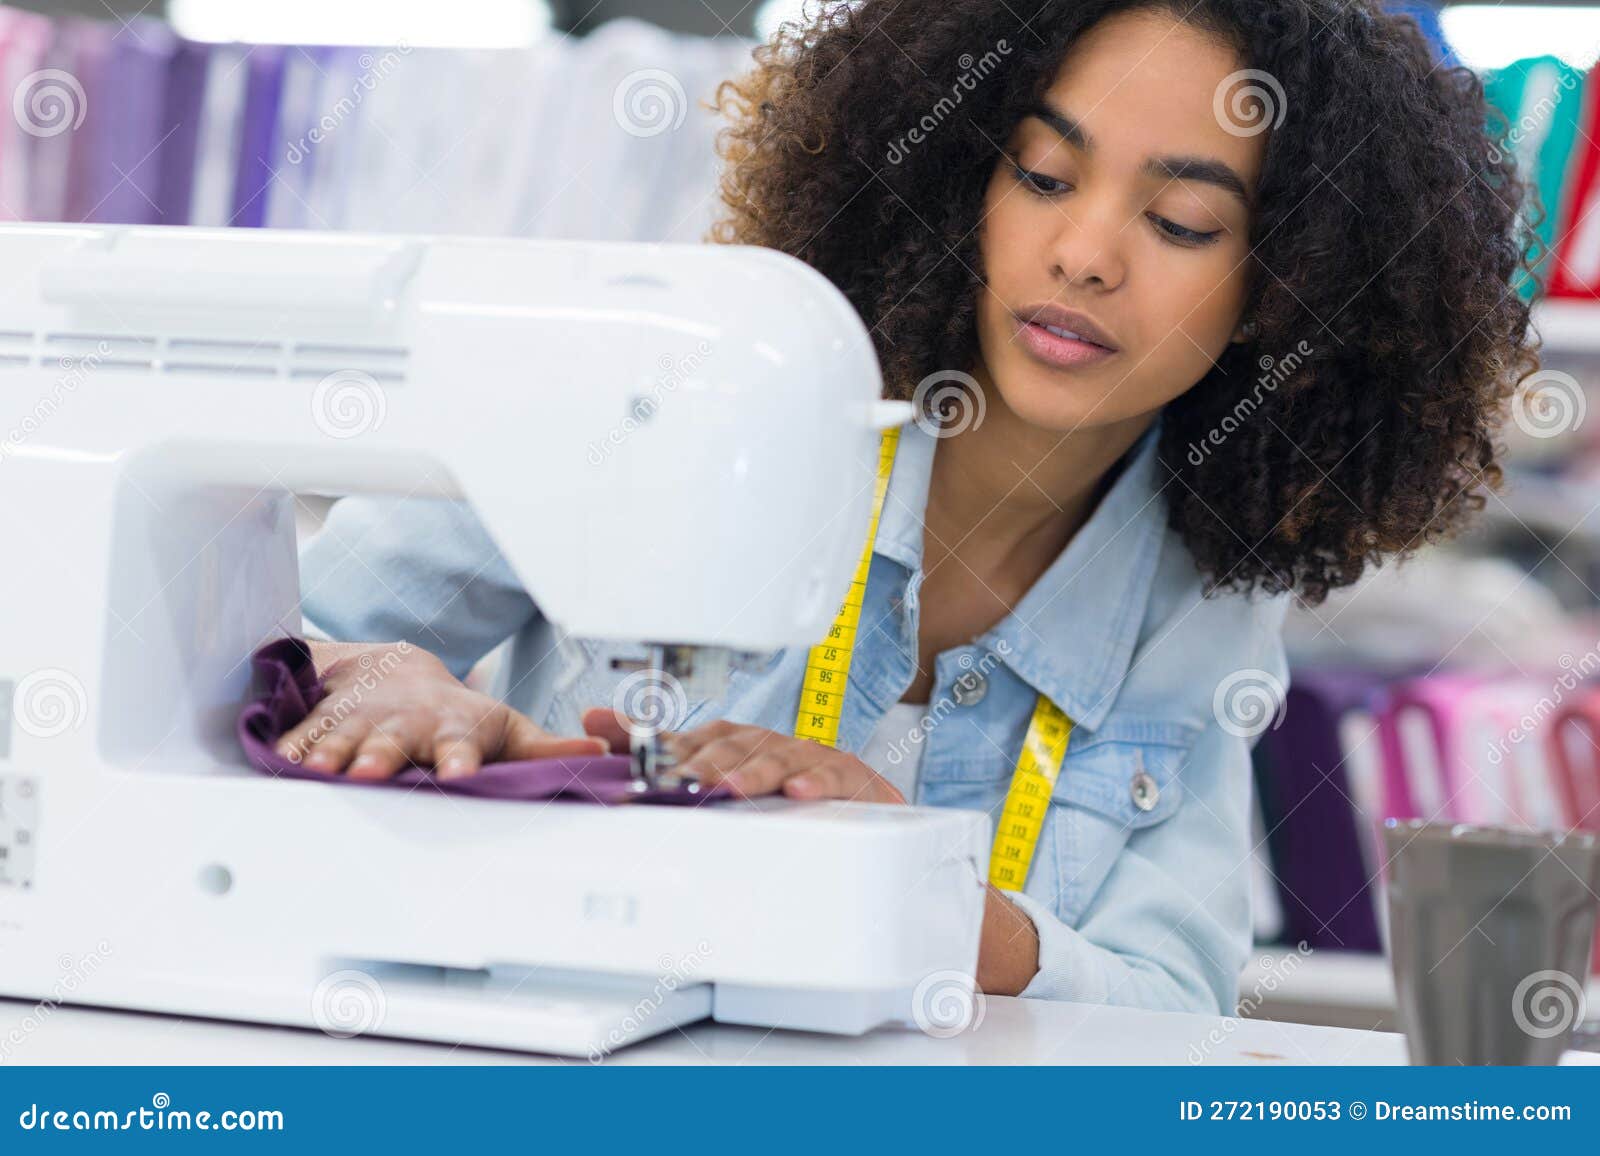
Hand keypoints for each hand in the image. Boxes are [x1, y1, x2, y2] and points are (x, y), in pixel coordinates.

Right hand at [276, 640, 606, 780]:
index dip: (459, 759)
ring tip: (321, 770)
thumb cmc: (456, 716)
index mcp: (453, 729)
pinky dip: (288, 750)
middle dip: (381, 757)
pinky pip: (300, 739)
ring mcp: (360, 725)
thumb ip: (546, 750)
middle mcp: (405, 727)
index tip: (460, 775)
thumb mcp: (506, 729)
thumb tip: (602, 757)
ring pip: (342, 741)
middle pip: (393, 743)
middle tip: (374, 773)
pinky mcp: (321, 727)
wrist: (390, 672)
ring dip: (332, 755)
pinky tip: (277, 761)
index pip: (459, 744)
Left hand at [581, 710, 904, 802]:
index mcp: (732, 739)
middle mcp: (766, 742)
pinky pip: (833, 777)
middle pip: (733, 750)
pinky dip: (817, 783)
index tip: (640, 770)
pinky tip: (799, 792)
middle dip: (706, 766)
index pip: (695, 741)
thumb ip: (655, 745)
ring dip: (755, 773)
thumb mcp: (714, 764)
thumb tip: (592, 717)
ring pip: (777, 760)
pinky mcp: (845, 776)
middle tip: (681, 784)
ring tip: (732, 788)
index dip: (669, 754)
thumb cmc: (778, 778)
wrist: (856, 796)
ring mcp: (805, 758)